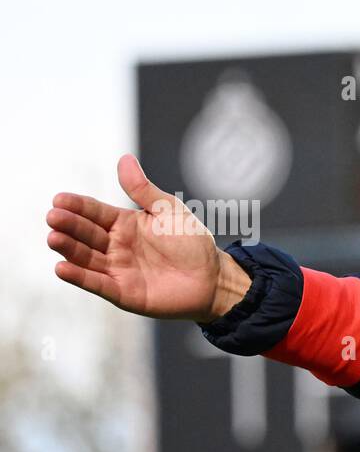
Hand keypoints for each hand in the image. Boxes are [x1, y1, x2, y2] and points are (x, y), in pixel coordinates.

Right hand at [46, 155, 251, 321]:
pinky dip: (80, 277)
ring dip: (68, 249)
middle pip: (85, 234)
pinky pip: (97, 284)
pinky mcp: (122, 292)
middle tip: (53, 217)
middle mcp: (115, 246)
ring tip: (53, 238)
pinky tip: (61, 268)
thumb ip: (143, 190)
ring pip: (86, 258)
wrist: (213, 278)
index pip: (94, 212)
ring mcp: (117, 269)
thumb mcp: (168, 211)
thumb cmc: (192, 242)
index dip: (77, 206)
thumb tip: (124, 159)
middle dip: (68, 225)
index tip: (59, 199)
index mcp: (123, 223)